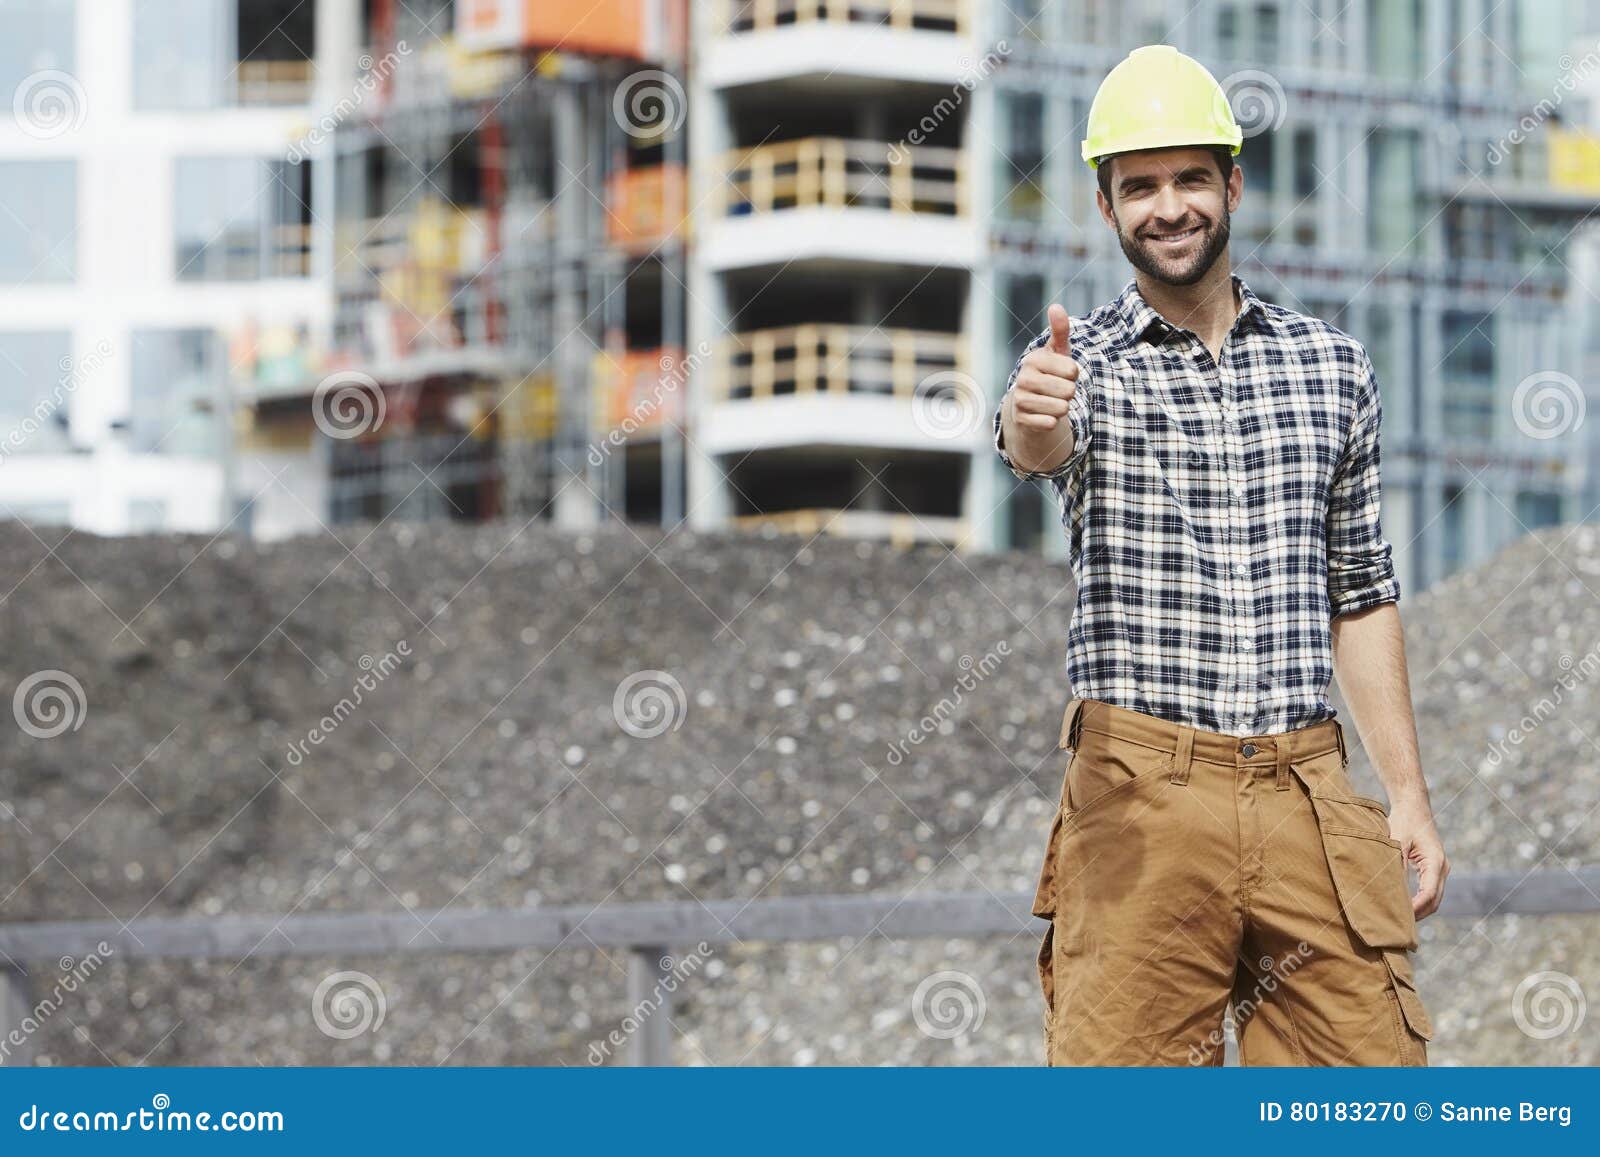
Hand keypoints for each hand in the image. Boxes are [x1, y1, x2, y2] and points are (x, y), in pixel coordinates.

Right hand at [1009, 304, 1080, 431]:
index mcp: (1033, 359)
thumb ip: (1059, 330)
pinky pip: (1050, 423)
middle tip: (1058, 390)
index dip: (1073, 374)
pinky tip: (1045, 415)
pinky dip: (1053, 421)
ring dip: (1063, 408)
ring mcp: (1020, 400)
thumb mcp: (1057, 352)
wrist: (1027, 404)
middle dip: (1069, 392)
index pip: (1072, 370)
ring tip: (1052, 402)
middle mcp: (1023, 378)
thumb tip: (1056, 306)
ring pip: (1061, 408)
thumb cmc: (1049, 374)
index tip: (1063, 374)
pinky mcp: (1021, 420)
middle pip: (1068, 390)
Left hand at [1388, 798, 1448, 918]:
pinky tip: (1403, 906)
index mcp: (1435, 861)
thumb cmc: (1404, 821)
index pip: (1429, 893)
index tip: (1401, 918)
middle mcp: (1442, 867)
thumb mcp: (1397, 841)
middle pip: (1434, 900)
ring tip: (1400, 919)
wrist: (1414, 806)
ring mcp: (1440, 868)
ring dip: (1419, 909)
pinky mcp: (1434, 867)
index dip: (1416, 907)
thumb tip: (1391, 889)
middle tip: (1398, 925)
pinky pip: (1430, 890)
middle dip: (1418, 914)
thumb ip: (1397, 864)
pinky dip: (1419, 900)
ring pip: (1434, 897)